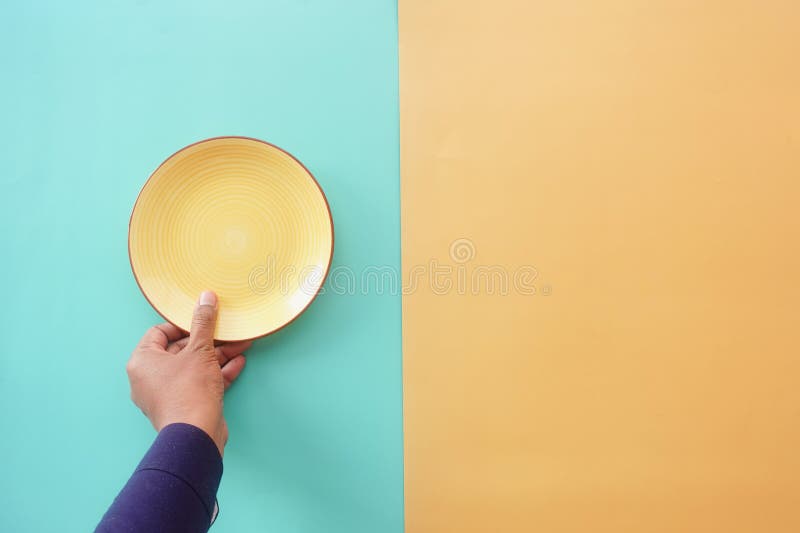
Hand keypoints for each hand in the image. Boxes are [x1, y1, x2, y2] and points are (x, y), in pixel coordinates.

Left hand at [126, 291, 250, 455]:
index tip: (202, 320)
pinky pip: (199, 383)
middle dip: (208, 341)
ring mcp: (166, 394)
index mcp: (143, 361)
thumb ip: (203, 323)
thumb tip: (206, 297)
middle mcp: (149, 378)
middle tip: (227, 332)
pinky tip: (238, 364)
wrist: (196, 435)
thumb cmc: (189, 390)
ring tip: (240, 345)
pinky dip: (216, 373)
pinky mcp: (183, 406)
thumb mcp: (200, 350)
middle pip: (180, 350)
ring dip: (217, 356)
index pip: (159, 332)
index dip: (182, 324)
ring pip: (193, 367)